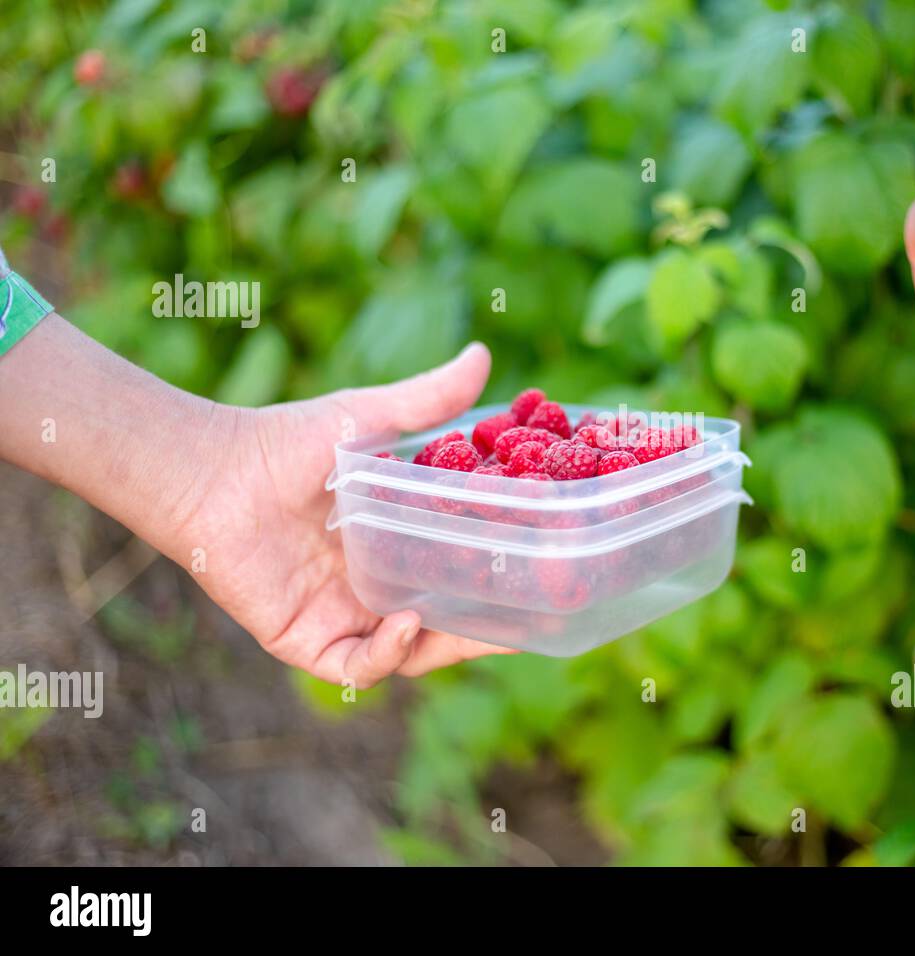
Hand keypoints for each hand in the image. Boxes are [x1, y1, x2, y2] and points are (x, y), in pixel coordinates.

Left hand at [179, 342, 512, 686]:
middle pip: (449, 621)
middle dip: (494, 627)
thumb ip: (430, 398)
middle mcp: (375, 587)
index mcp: (395, 545)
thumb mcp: (370, 418)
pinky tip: (407, 624)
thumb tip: (484, 353)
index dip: (503, 578)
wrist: (214, 472)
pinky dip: (388, 654)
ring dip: (452, 646)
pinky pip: (358, 665)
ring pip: (413, 652)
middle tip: (541, 615)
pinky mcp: (306, 641)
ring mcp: (343, 618)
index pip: (462, 572)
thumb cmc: (287, 443)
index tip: (549, 570)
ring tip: (490, 627)